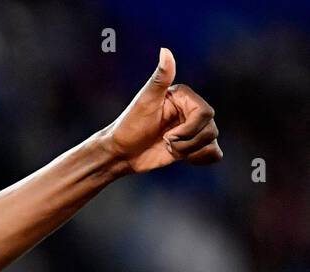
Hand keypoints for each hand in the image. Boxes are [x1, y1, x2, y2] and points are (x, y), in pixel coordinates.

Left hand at [105, 48, 220, 173]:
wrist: (120, 153)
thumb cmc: (129, 126)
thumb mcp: (144, 101)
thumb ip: (160, 78)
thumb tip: (165, 50)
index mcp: (184, 97)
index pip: (205, 114)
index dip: (188, 130)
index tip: (166, 136)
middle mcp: (191, 110)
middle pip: (211, 129)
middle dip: (187, 143)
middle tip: (165, 142)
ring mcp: (192, 128)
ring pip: (211, 141)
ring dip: (189, 151)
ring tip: (168, 148)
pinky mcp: (192, 146)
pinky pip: (213, 152)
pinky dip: (203, 158)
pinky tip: (185, 159)